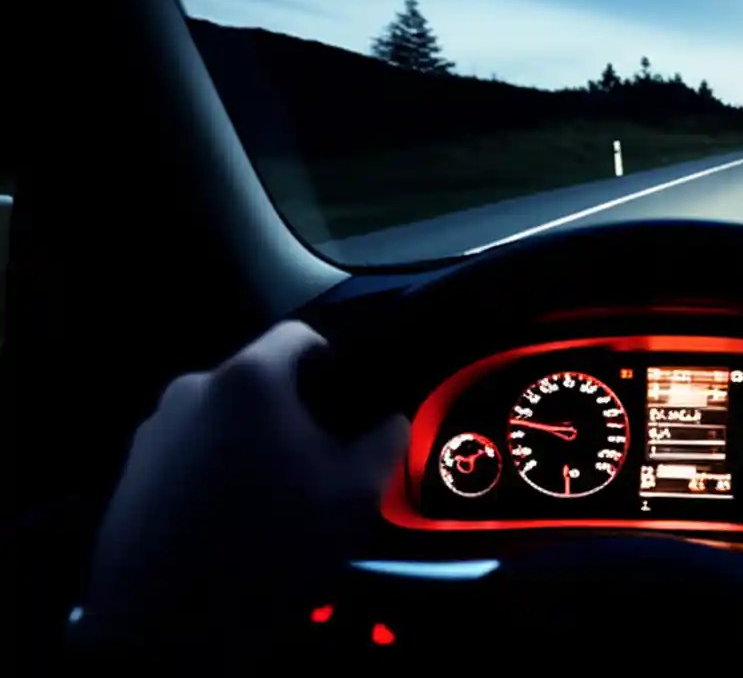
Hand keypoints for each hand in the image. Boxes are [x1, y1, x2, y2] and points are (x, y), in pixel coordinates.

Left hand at [77, 322, 406, 658]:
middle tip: (318, 465)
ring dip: (251, 445)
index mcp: (250, 380)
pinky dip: (215, 473)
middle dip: (292, 414)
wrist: (167, 628)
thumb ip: (383, 442)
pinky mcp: (130, 473)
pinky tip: (229, 524)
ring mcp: (154, 430)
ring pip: (223, 420)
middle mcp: (194, 387)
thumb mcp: (353, 495)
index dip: (334, 363)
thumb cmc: (270, 547)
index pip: (301, 336)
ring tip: (272, 502)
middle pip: (259, 382)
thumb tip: (390, 420)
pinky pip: (189, 454)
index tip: (349, 406)